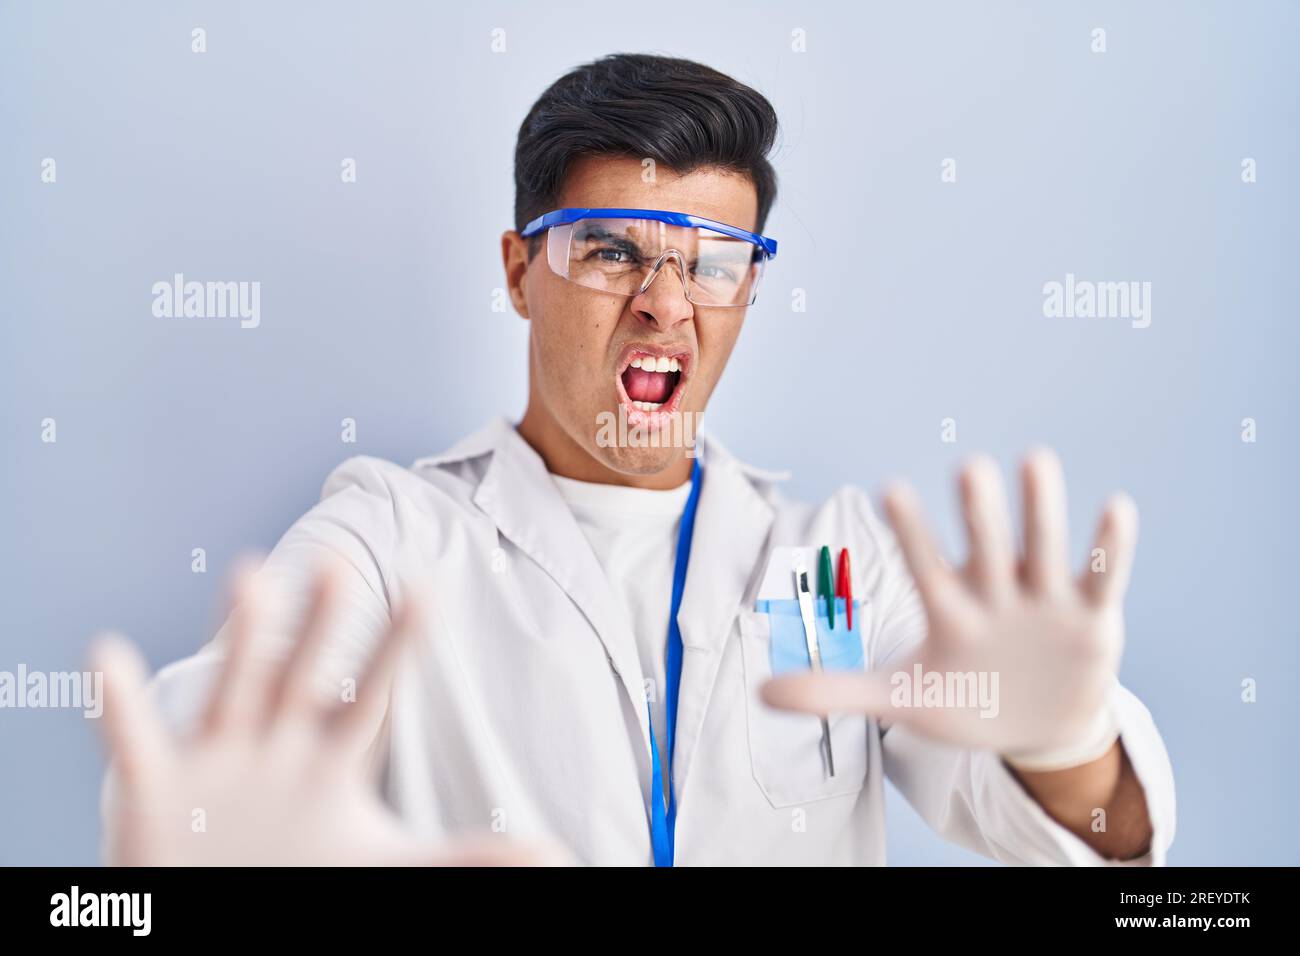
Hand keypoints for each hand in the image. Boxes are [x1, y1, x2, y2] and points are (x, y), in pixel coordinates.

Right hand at [92, 561, 565, 865]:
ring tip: (249, 575)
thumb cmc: (308, 869)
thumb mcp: (391, 866)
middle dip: (318, 626)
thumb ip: (466, 856)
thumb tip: (556, 856)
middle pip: (303, 676)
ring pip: (232, 689)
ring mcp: (218, 758)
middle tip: (338, 563)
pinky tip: (111, 653)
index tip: (428, 590)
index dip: (397, 648)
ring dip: (239, 639)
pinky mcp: (156, 786)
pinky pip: (137, 738)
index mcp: (332, 756)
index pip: (372, 695)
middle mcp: (277, 741)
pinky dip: (123, 700)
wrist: (225, 903)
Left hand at [763, 450, 1136, 756]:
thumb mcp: (902, 700)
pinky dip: (1109, 548)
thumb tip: (760, 694)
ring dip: (1040, 509)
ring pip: (1041, 548)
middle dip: (977, 513)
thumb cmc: (965, 701)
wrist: (1037, 727)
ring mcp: (1044, 602)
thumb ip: (834, 692)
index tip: (891, 489)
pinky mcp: (1091, 618)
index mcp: (950, 611)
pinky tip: (1117, 507)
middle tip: (968, 464)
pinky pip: (1102, 577)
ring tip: (1036, 458)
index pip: (924, 569)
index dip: (911, 534)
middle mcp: (995, 593)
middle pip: (984, 548)